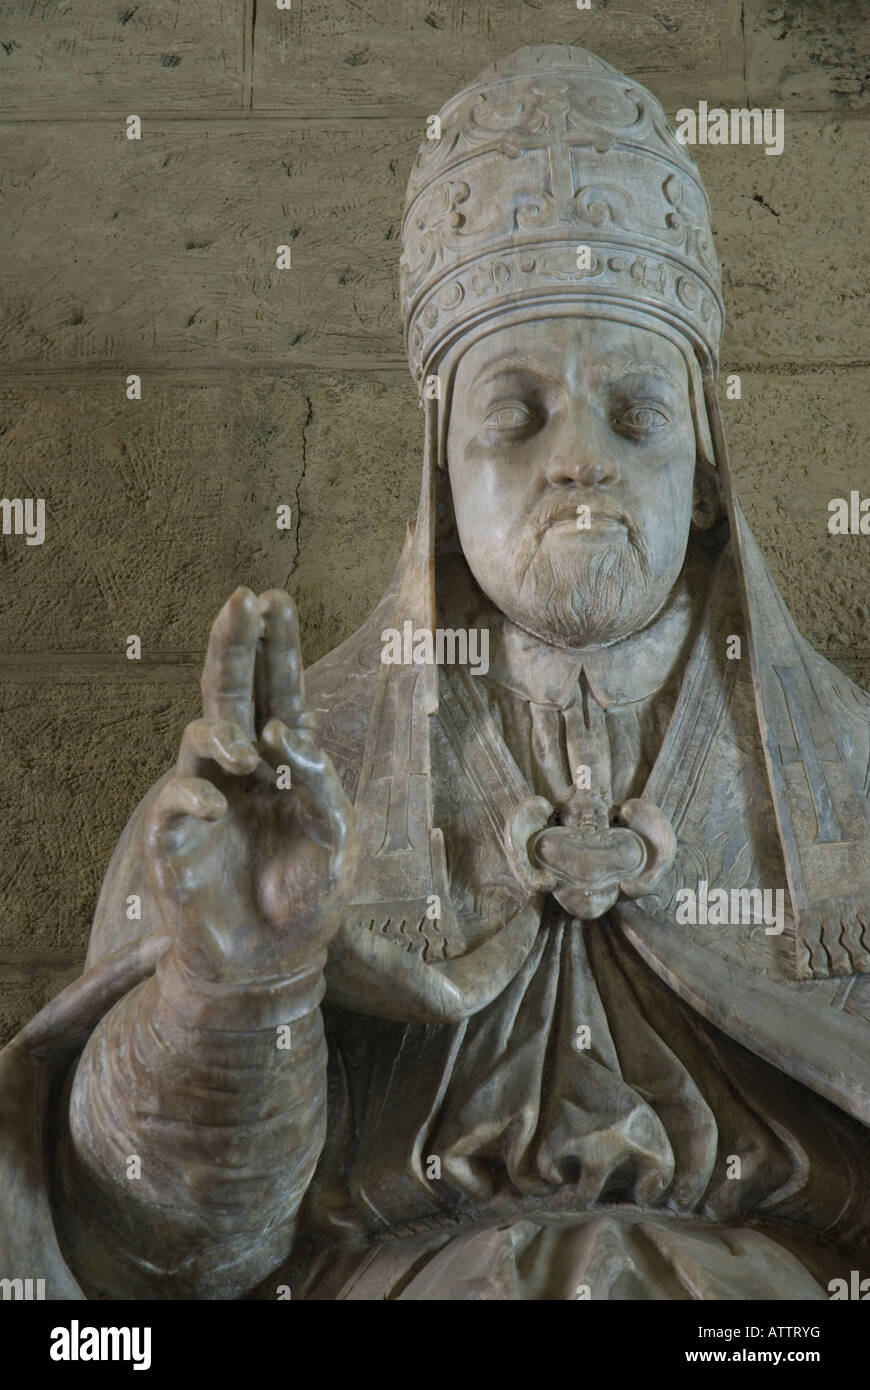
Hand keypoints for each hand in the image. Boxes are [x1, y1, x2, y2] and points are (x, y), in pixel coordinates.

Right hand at [145, 587, 356, 982]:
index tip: (276, 598)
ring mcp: (204, 798)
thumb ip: (322, 782)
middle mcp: (240, 770)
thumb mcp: (336, 838)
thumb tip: (283, 733)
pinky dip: (193, 794)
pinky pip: (175, 798)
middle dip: (234, 646)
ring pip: (198, 734)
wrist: (269, 965)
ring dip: (222, 730)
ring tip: (247, 752)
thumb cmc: (306, 897)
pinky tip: (216, 805)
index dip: (277, 648)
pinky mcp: (175, 839)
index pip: (278, 694)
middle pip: (230, 693)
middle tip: (241, 600)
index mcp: (281, 765)